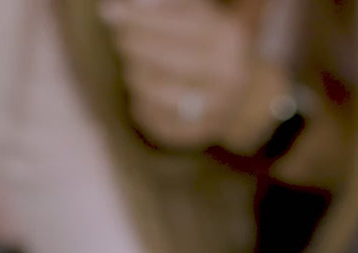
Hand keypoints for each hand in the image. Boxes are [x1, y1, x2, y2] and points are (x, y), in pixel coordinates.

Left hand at [101, 0, 256, 148]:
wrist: (244, 100)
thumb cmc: (215, 50)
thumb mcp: (207, 20)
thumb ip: (173, 7)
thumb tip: (133, 5)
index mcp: (228, 41)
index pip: (173, 25)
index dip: (138, 19)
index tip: (112, 12)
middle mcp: (224, 77)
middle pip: (162, 57)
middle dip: (132, 43)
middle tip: (119, 37)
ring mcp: (210, 110)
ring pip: (152, 89)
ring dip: (133, 72)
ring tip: (132, 63)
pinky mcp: (191, 134)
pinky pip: (150, 116)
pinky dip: (138, 100)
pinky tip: (141, 90)